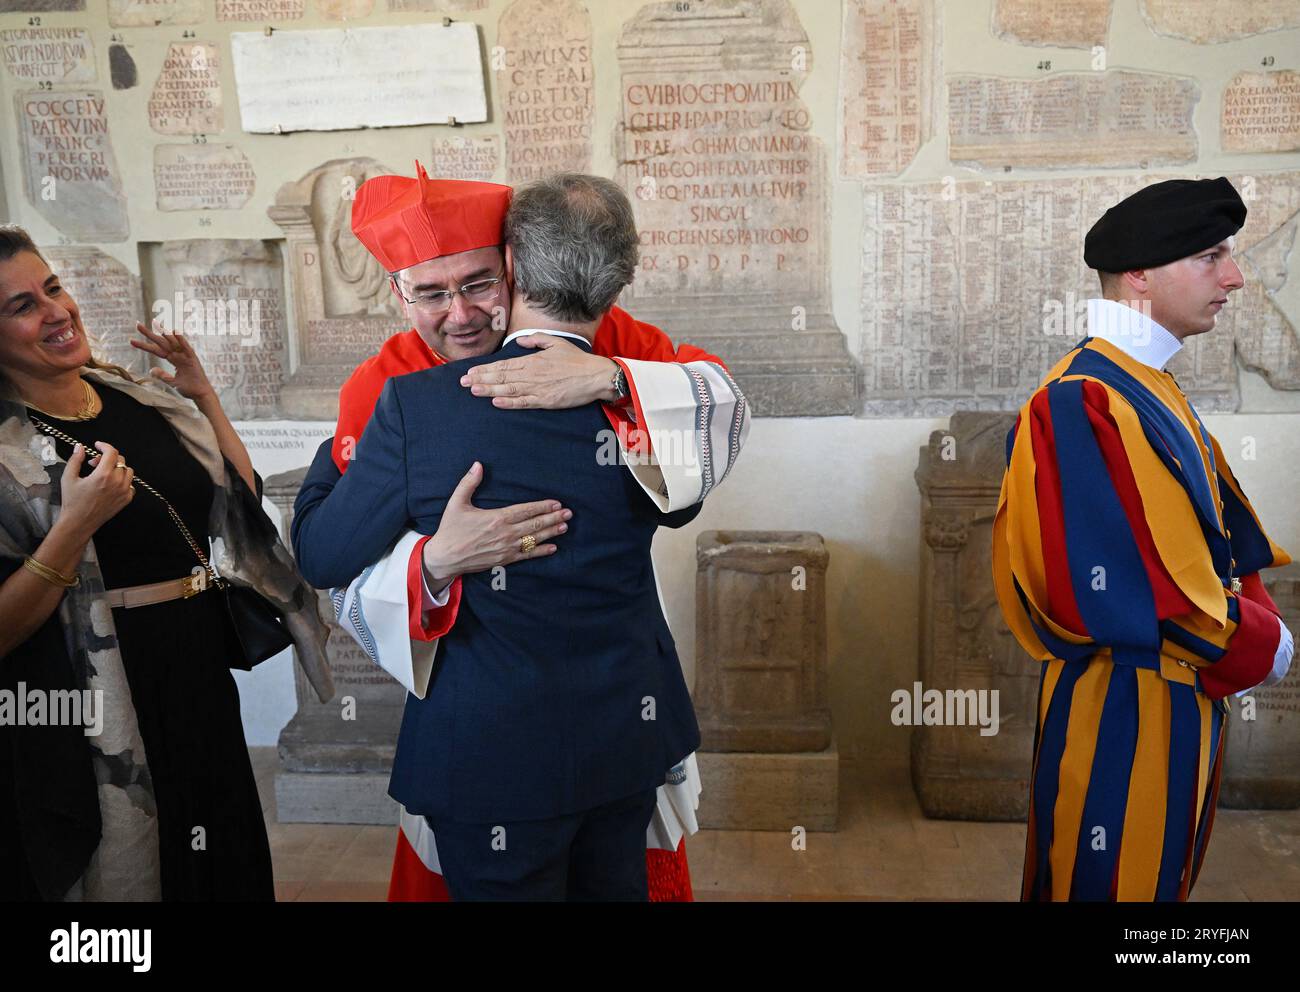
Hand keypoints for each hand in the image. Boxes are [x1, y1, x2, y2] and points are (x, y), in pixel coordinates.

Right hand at [60, 441, 134, 537]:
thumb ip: (75, 460)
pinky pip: (130, 484)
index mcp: (103, 475)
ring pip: (128, 471)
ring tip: (102, 473)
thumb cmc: (72, 501)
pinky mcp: (126, 499)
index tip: (98, 446)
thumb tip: (79, 447)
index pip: (111, 452)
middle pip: (120, 460)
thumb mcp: (69, 478)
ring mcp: (124, 491)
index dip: (104, 446)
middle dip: (107, 458)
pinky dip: (122, 480)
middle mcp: (117, 482)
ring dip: (116, 468)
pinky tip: (109, 484)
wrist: (79, 522)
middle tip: (94, 464)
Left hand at [130, 319, 215, 401]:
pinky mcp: (192, 359)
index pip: (156, 350)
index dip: (144, 345)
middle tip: (137, 325)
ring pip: (172, 342)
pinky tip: (175, 331)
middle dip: (149, 334)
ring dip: (164, 332)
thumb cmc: (189, 389)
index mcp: (173, 359)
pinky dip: (181, 339)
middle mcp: (178, 355)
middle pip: (161, 342)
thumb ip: (162, 375)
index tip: (131, 341)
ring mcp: (185, 356)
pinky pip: (186, 347)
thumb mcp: (172, 382)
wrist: (201, 394)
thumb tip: (151, 370)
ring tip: (154, 323)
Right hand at [421, 462, 571, 582]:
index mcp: (496, 518)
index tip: (556, 502)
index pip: (525, 510)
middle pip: (534, 525)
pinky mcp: (505, 560)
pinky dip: (541, 551)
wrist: (445, 557)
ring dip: (551, 532)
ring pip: (534, 539)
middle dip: (553, 518)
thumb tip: (477, 465)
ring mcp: (506, 548)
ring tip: (565, 526)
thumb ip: (468, 483)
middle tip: (568, 513)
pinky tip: (553, 548)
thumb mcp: (456, 503)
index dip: (542, 506)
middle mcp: (505, 533)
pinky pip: (527, 555)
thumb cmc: (450, 529)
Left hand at [460, 335, 618, 408]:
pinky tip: (496, 402)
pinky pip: (524, 402)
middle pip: (502, 377)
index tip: (471, 371)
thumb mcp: (555, 343)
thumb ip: (535, 340)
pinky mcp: (546, 400)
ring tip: (474, 391)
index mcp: (533, 360)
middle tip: (463, 382)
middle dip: (481, 379)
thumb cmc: (577, 360)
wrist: (595, 376)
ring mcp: (538, 388)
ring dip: (489, 390)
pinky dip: (509, 402)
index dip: (485, 369)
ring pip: (509, 389)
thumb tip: (519, 341)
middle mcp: (532, 374)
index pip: (504, 365)